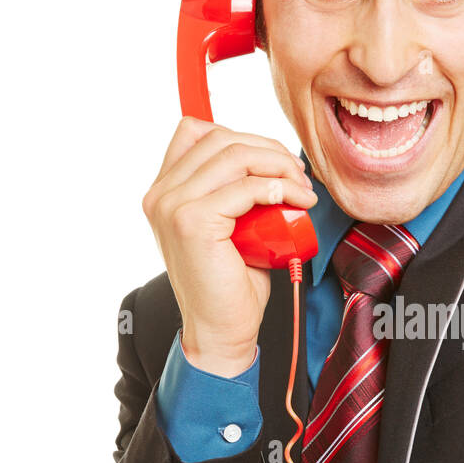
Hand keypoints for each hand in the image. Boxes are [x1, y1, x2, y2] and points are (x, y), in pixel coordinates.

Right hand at [142, 118, 316, 374]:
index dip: (244, 138)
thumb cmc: (232, 282)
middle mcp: (161, 194)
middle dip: (269, 149)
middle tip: (299, 176)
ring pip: (235, 155)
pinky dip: (279, 188)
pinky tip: (298, 200)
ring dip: (279, 165)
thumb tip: (270, 158)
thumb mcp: (230, 224)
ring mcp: (172, 206)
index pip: (199, 131)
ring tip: (302, 189)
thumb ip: (233, 189)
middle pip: (221, 138)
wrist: (221, 330)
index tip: (276, 162)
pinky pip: (246, 187)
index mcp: (165, 191)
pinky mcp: (193, 222)